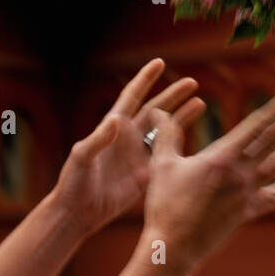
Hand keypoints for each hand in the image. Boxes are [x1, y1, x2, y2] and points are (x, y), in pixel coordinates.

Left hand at [53, 59, 204, 235]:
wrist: (77, 213)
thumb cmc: (73, 183)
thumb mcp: (81, 158)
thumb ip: (98, 139)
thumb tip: (117, 118)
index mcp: (113, 127)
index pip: (132, 96)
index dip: (145, 79)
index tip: (160, 62)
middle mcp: (127, 137)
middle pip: (155, 109)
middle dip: (172, 95)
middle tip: (192, 82)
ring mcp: (137, 154)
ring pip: (165, 130)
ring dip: (181, 117)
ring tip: (201, 104)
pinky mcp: (145, 173)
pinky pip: (166, 155)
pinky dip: (181, 145)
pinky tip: (197, 140)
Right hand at [138, 91, 274, 274]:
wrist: (173, 249)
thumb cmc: (164, 205)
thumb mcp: (161, 165)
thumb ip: (166, 135)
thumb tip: (159, 111)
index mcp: (221, 157)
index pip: (256, 126)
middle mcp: (240, 174)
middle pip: (273, 141)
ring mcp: (246, 194)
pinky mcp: (246, 213)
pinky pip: (271, 198)